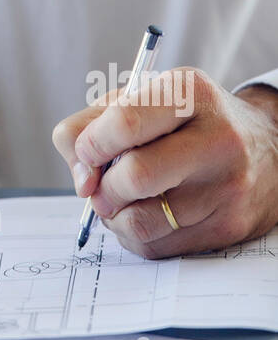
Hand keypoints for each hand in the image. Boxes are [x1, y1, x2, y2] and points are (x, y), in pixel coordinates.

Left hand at [52, 69, 277, 256]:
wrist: (266, 150)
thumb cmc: (186, 121)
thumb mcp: (141, 99)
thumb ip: (90, 125)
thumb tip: (81, 177)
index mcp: (191, 93)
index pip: (125, 123)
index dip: (91, 145)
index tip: (87, 154)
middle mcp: (218, 139)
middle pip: (135, 176)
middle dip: (103, 187)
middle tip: (100, 185)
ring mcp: (227, 187)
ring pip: (142, 220)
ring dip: (114, 215)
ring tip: (121, 199)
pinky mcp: (228, 226)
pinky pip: (157, 246)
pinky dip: (134, 235)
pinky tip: (146, 213)